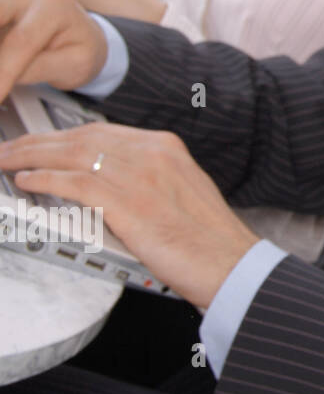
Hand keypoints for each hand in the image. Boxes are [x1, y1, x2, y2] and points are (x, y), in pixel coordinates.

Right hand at [0, 0, 107, 102]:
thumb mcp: (72, 65)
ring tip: (4, 68)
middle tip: (0, 78)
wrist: (85, 36)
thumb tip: (1, 79)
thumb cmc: (81, 50)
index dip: (3, 70)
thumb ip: (34, 68)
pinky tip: (2, 59)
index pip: (21, 40)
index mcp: (55, 5)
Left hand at [0, 124, 259, 309]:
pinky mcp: (130, 203)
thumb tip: (100, 185)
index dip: (61, 135)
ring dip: (30, 157)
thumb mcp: (180, 191)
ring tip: (7, 161)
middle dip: (38, 142)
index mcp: (166, 147)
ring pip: (71, 155)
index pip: (100, 131)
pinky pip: (75, 184)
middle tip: (10, 149)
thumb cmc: (208, 238)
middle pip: (80, 137)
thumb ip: (144, 179)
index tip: (39, 142)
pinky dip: (45, 180)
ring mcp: (141, 175)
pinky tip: (27, 182)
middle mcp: (153, 153)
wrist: (231, 262)